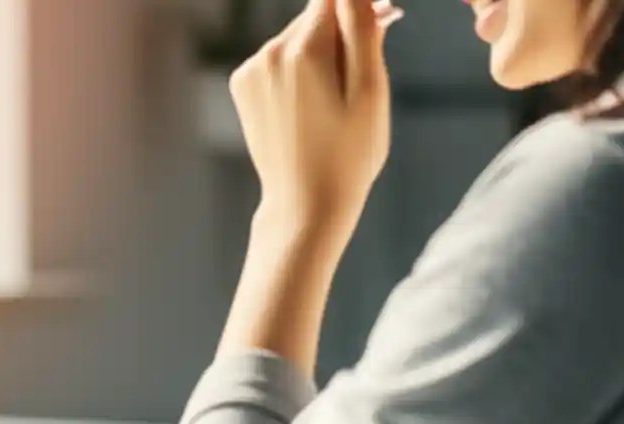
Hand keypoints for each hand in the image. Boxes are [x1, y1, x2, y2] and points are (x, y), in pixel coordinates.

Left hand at [230, 0, 398, 246]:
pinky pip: (278, 59)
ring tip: (337, 98)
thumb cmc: (349, 154)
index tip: (381, 22)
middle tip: (366, 72)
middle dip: (344, 29)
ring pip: (297, 37)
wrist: (304, 204)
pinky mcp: (242, 86)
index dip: (363, 5)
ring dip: (321, 51)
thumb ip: (362, 27)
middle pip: (316, 15)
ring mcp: (250, 70)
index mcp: (303, 50)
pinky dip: (298, 69)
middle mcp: (269, 53)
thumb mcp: (370, 89)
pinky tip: (312, 105)